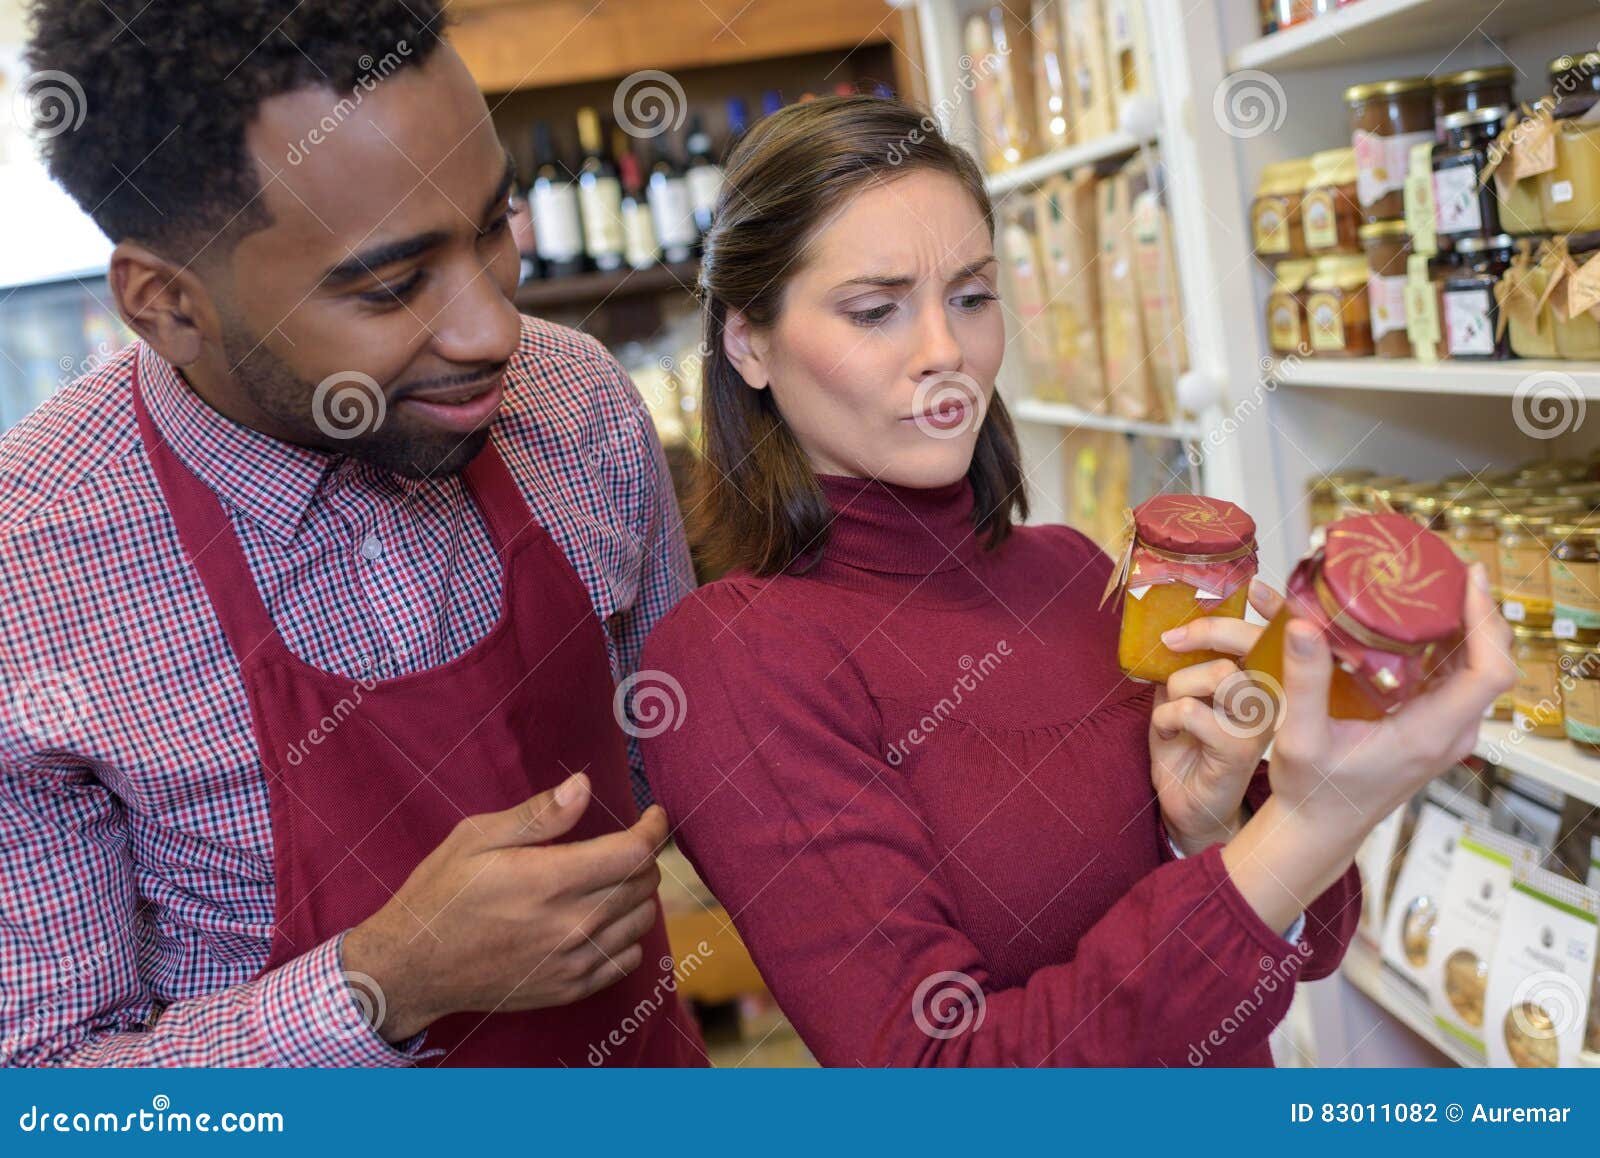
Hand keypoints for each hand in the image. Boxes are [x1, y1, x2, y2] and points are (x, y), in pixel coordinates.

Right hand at [342, 772, 668, 1042]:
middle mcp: (570, 925)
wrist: (413, 967)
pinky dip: (627, 935)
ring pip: (642, 921)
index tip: (652, 815)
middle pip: (644, 884)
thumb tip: (584, 785)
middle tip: (625, 842)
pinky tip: (602, 919)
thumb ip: (539, 814)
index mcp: (550, 880)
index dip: (653, 828)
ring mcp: (573, 962)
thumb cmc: (441, 893)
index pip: (635, 852)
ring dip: (638, 894)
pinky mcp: (570, 989)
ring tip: (612, 878)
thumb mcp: (477, 837)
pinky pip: (627, 959)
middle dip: (644, 855)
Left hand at [1149, 579, 1284, 855]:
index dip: (1271, 606)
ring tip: (1173, 711)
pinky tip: (1170, 733)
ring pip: (1220, 675)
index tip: (1253, 588)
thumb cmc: (1187, 746)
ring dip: (1180, 686)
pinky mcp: (1241, 749)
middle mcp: (1271, 699)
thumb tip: (1177, 623)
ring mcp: (1260, 724)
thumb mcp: (1183, 693)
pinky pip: (1194, 710)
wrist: (1185, 803)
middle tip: (1171, 641)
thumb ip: (1189, 662)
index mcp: (1261, 681)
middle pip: (1247, 644)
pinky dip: (1169, 716)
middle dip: (1204, 633)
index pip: (1269, 635)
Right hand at [1221, 563, 1514, 932]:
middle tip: (1446, 569)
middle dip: (1476, 612)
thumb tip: (1302, 623)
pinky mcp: (1432, 731)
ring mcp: (1445, 733)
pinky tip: (1416, 622)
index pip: (1490, 672)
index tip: (1469, 579)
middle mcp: (1449, 733)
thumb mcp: (1299, 737)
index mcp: (1429, 734)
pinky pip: (1454, 680)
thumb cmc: (1312, 793)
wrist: (1318, 829)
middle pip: (1489, 662)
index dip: (1488, 621)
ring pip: (1474, 669)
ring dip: (1462, 626)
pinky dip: (1445, 646)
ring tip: (1434, 585)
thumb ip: (1305, 681)